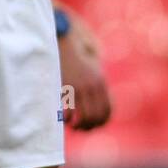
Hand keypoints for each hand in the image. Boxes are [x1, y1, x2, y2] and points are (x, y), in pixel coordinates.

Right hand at [58, 9, 111, 130]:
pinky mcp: (66, 86)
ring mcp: (80, 87)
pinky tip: (63, 118)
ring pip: (86, 117)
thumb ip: (94, 85)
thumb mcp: (88, 69)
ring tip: (72, 125)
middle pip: (97, 117)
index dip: (100, 122)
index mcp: (100, 82)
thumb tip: (95, 103)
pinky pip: (70, 112)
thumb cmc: (71, 55)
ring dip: (79, 126)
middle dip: (89, 126)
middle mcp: (93, 86)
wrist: (59, 39)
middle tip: (79, 127)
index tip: (91, 125)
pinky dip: (67, 119)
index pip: (107, 111)